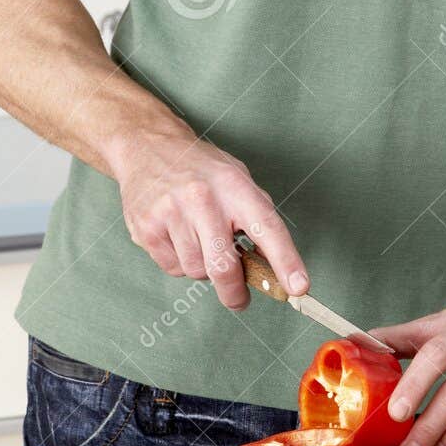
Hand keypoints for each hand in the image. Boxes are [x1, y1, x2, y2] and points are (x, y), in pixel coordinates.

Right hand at [109, 128, 308, 309]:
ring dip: (203, 268)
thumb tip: (274, 265)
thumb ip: (256, 217)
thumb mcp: (237, 178)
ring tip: (199, 240)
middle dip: (234, 293)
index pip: (266, 227)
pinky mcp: (147, 228)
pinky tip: (177, 237)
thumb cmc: (201, 169)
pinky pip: (172, 268)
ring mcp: (171, 213)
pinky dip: (180, 263)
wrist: (148, 146)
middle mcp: (203, 198)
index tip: (298, 287)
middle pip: (224, 266)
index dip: (285, 260)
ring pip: (196, 271)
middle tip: (239, 299)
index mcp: (234, 185)